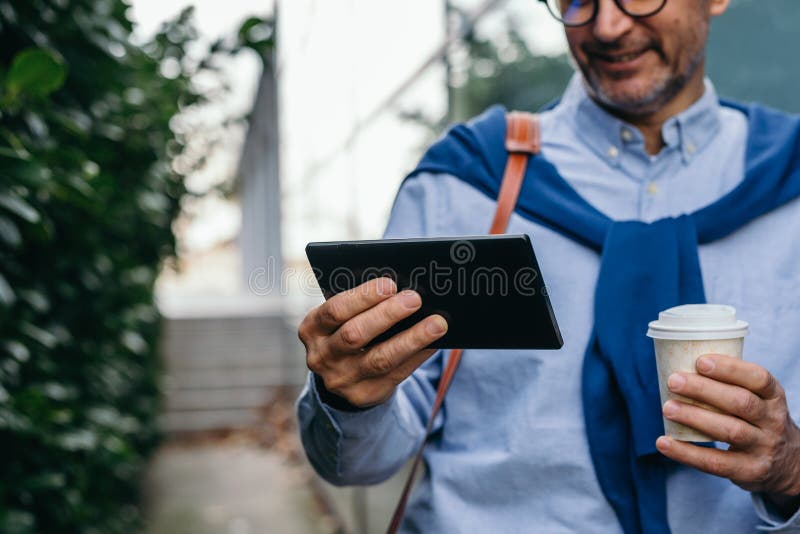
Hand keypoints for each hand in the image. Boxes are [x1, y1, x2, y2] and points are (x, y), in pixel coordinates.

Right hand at [298, 277, 447, 407]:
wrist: (342, 376)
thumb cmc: (347, 331)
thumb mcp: (342, 318)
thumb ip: (361, 305)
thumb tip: (403, 290)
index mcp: (312, 328)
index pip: (335, 310)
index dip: (363, 297)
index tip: (390, 284)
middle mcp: (322, 356)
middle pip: (355, 335)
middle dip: (387, 315)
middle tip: (415, 299)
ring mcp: (341, 379)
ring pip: (380, 358)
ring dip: (411, 338)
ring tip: (437, 323)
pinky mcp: (364, 395)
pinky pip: (396, 374)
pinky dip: (417, 356)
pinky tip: (434, 343)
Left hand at [655, 354, 799, 503]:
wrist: (787, 462)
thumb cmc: (755, 419)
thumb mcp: (756, 398)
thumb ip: (728, 384)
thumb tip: (677, 364)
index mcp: (773, 396)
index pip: (758, 378)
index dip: (730, 368)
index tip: (700, 361)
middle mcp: (773, 421)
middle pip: (741, 403)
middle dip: (704, 390)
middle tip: (674, 381)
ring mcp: (764, 447)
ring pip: (730, 431)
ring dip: (695, 417)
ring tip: (667, 408)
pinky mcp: (750, 471)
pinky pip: (716, 463)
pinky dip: (686, 453)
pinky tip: (664, 443)